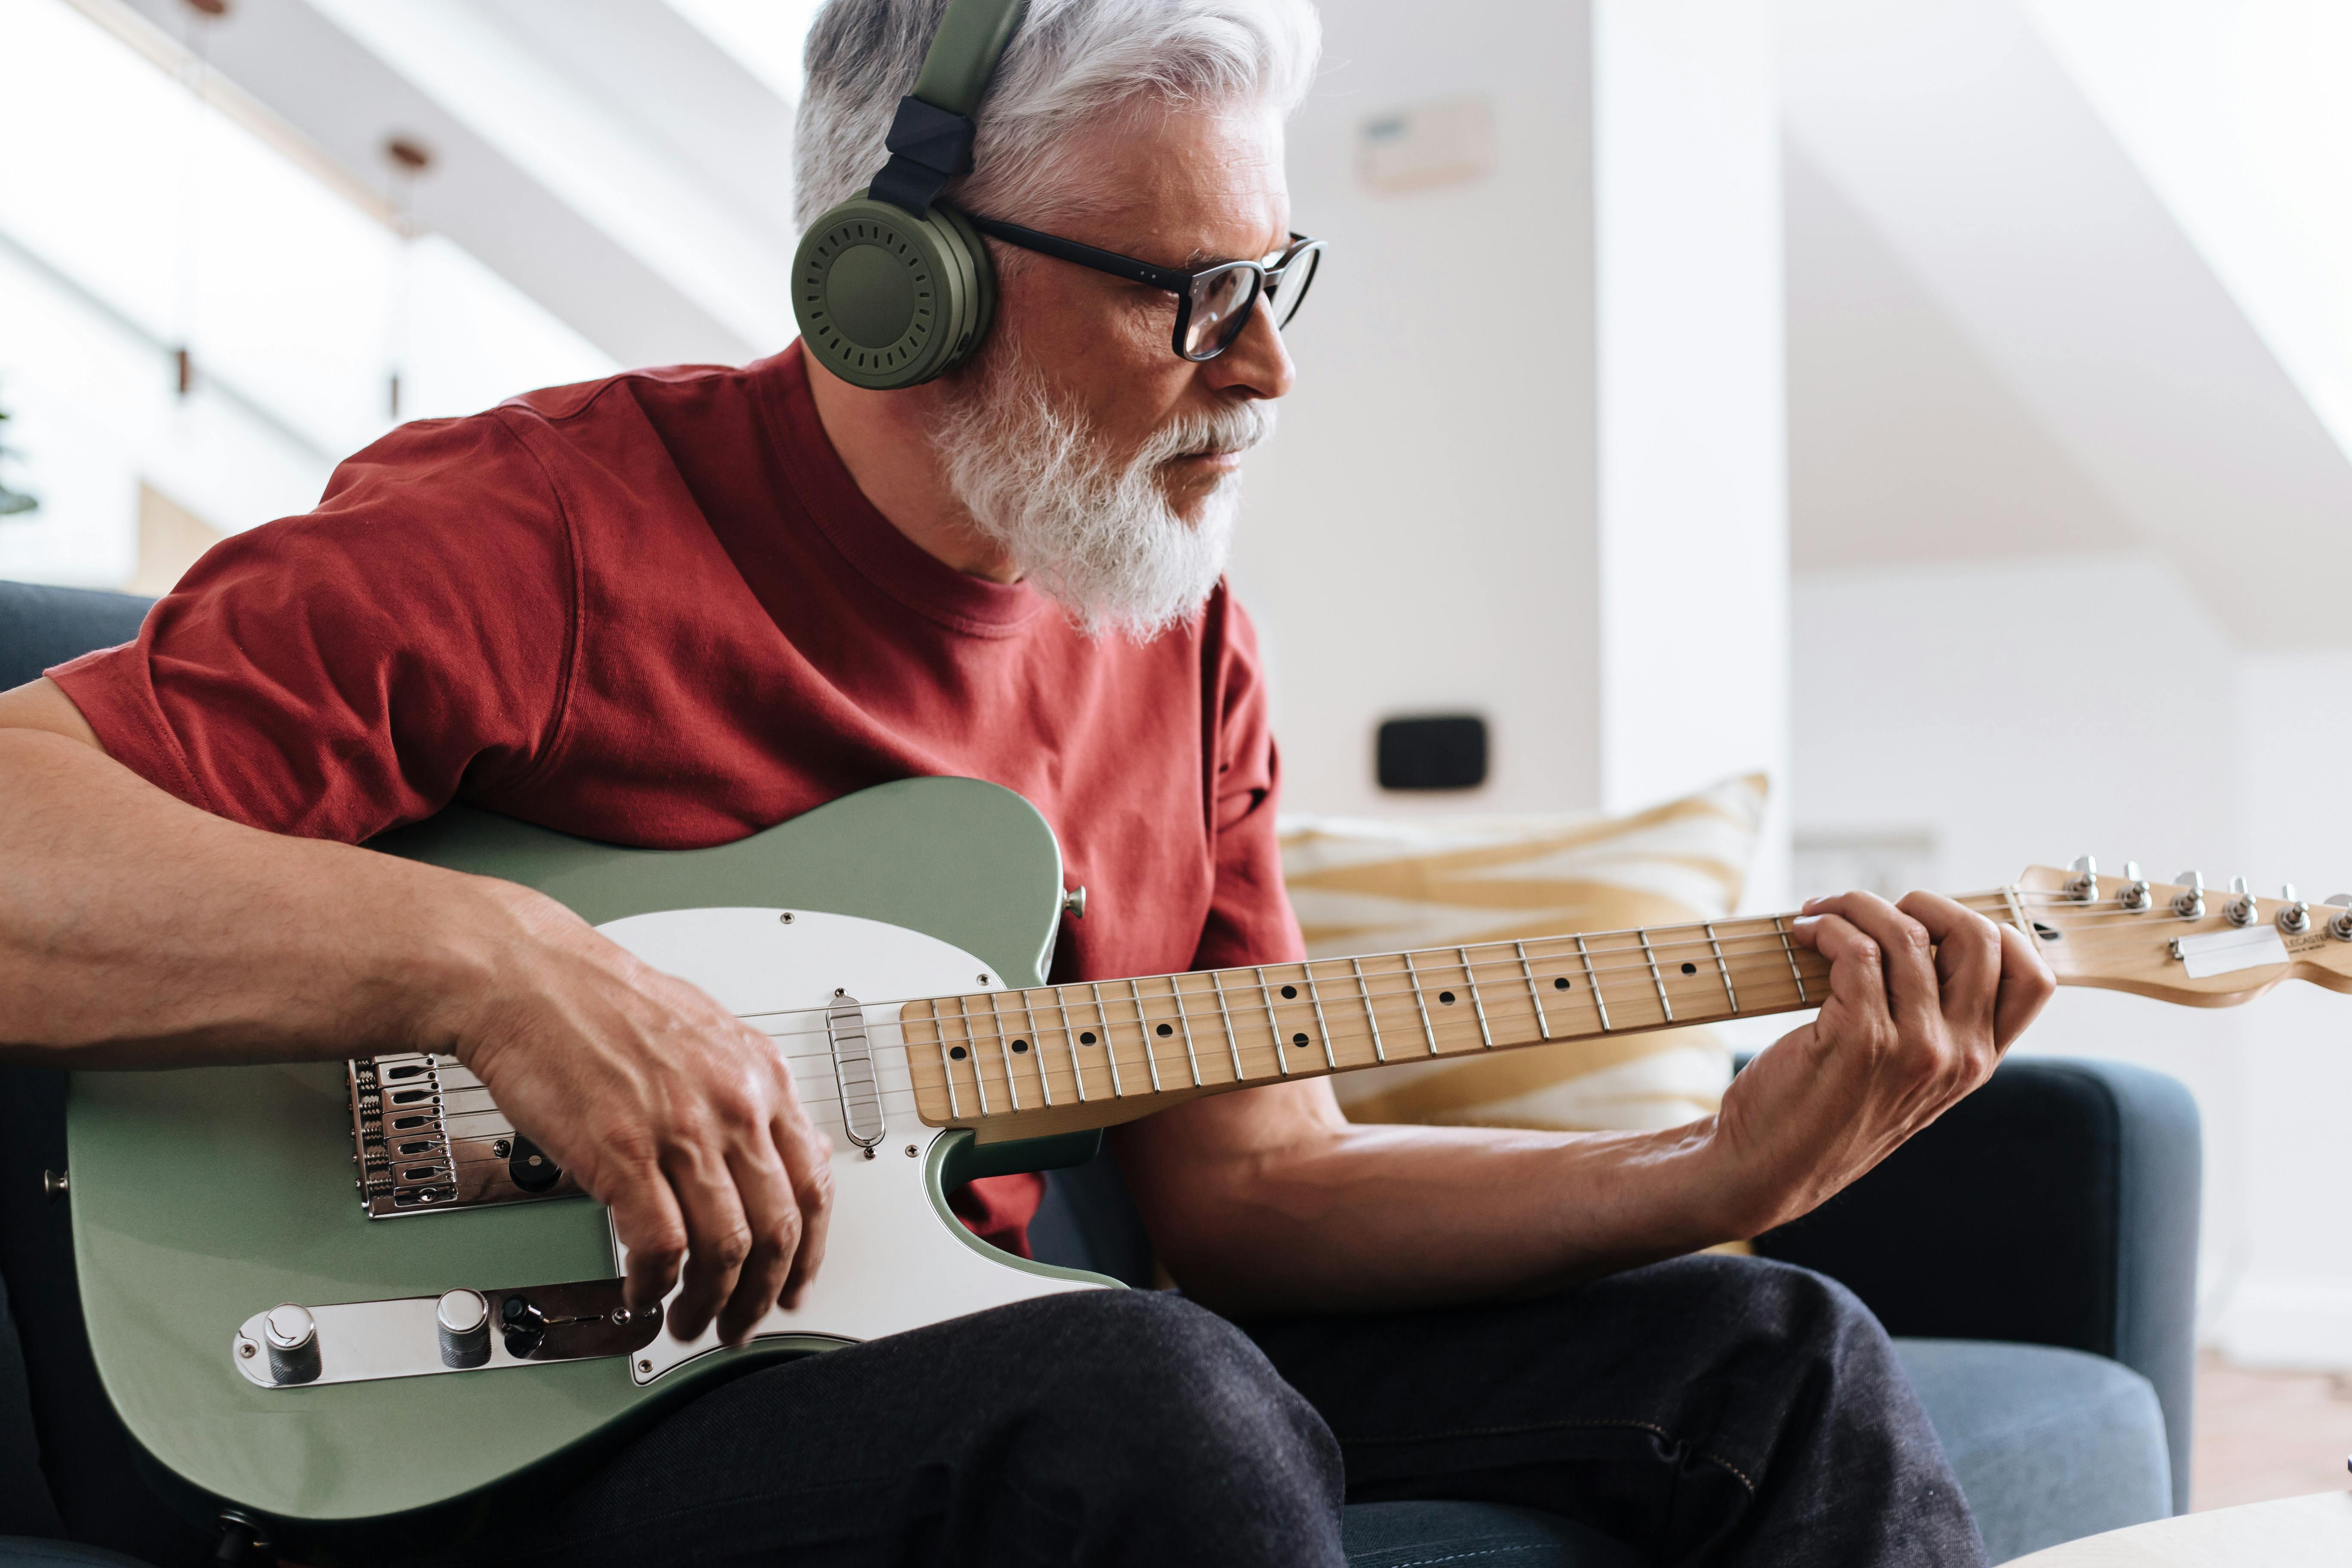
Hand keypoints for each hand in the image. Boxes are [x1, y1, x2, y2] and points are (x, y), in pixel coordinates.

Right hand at [429, 881, 833, 1345]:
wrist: (528, 979)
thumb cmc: (603, 1002)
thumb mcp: (709, 1034)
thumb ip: (748, 1095)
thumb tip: (780, 1147)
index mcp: (760, 1077)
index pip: (814, 1184)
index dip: (808, 1251)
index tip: (792, 1283)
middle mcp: (733, 1105)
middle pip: (777, 1229)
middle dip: (763, 1293)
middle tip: (742, 1322)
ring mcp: (681, 1131)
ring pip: (725, 1248)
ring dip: (710, 1302)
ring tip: (689, 1321)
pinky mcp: (623, 1154)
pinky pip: (660, 1246)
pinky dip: (656, 1284)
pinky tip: (644, 1291)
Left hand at [1709, 890, 2054, 1235]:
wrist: (1767, 1168)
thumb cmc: (1825, 1111)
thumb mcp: (1903, 1075)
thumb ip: (1930, 1021)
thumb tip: (1919, 932)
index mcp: (1977, 1062)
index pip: (2032, 978)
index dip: (1992, 929)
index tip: (1933, 920)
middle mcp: (1958, 1055)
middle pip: (1979, 939)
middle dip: (1924, 902)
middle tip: (1870, 907)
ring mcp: (1913, 1048)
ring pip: (1907, 934)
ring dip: (1855, 906)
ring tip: (1818, 914)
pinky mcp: (1859, 1039)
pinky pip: (1855, 950)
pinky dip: (1826, 927)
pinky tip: (1804, 934)